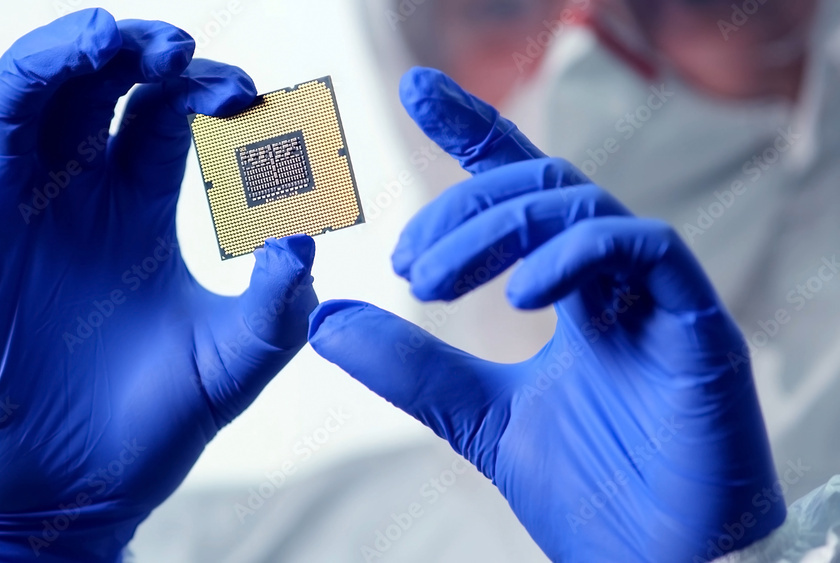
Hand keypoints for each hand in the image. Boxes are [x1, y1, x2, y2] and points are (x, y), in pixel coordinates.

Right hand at [0, 9, 316, 561]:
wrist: (77, 499)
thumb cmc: (153, 427)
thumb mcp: (233, 363)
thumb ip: (278, 306)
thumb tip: (306, 238)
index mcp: (138, 210)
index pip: (162, 116)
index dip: (200, 91)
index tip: (244, 97)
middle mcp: (76, 200)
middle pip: (89, 92)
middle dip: (127, 54)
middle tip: (171, 45)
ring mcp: (14, 223)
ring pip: (16, 113)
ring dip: (46, 64)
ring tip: (96, 38)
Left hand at [308, 68, 783, 561]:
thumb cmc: (590, 493)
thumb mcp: (476, 418)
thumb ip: (410, 367)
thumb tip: (327, 321)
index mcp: (570, 292)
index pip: (519, 189)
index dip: (472, 132)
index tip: (415, 94)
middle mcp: (614, 281)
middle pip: (538, 186)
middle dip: (462, 208)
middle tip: (404, 262)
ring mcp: (659, 298)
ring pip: (580, 204)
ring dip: (497, 228)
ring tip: (432, 281)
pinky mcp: (700, 326)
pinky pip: (645, 250)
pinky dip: (574, 253)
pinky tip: (517, 292)